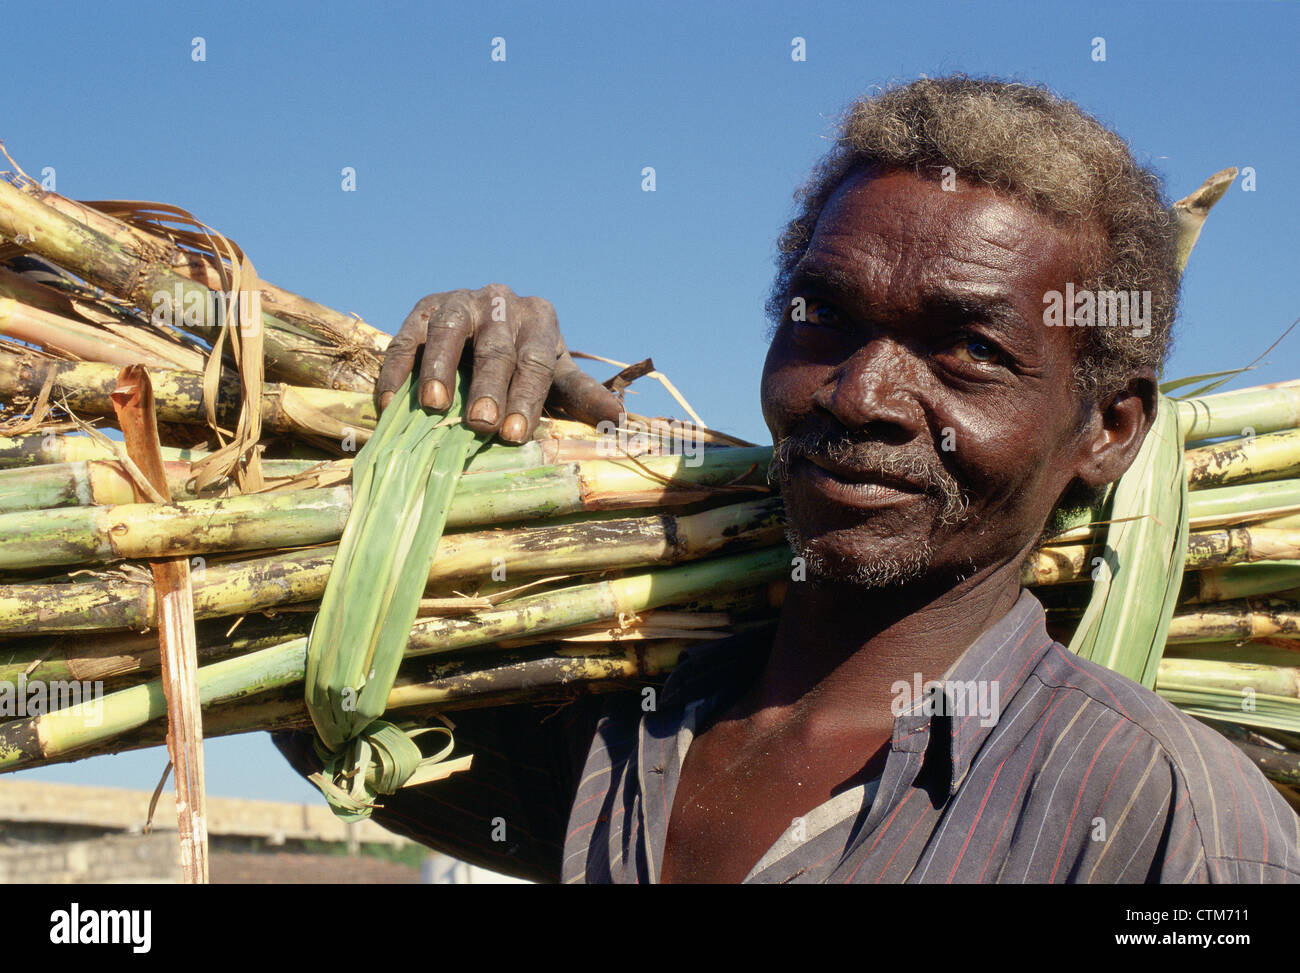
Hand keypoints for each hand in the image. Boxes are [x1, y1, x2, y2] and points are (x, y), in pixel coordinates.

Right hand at [376, 285, 623, 442]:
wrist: (489, 328)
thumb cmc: (527, 364)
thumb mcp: (557, 377)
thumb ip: (581, 397)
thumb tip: (619, 418)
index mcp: (539, 317)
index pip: (535, 359)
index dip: (526, 397)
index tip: (515, 436)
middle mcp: (500, 302)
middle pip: (495, 346)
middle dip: (489, 387)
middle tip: (481, 424)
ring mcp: (459, 301)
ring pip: (448, 330)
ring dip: (438, 367)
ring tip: (432, 405)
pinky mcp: (422, 309)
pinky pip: (406, 337)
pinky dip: (397, 369)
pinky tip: (389, 402)